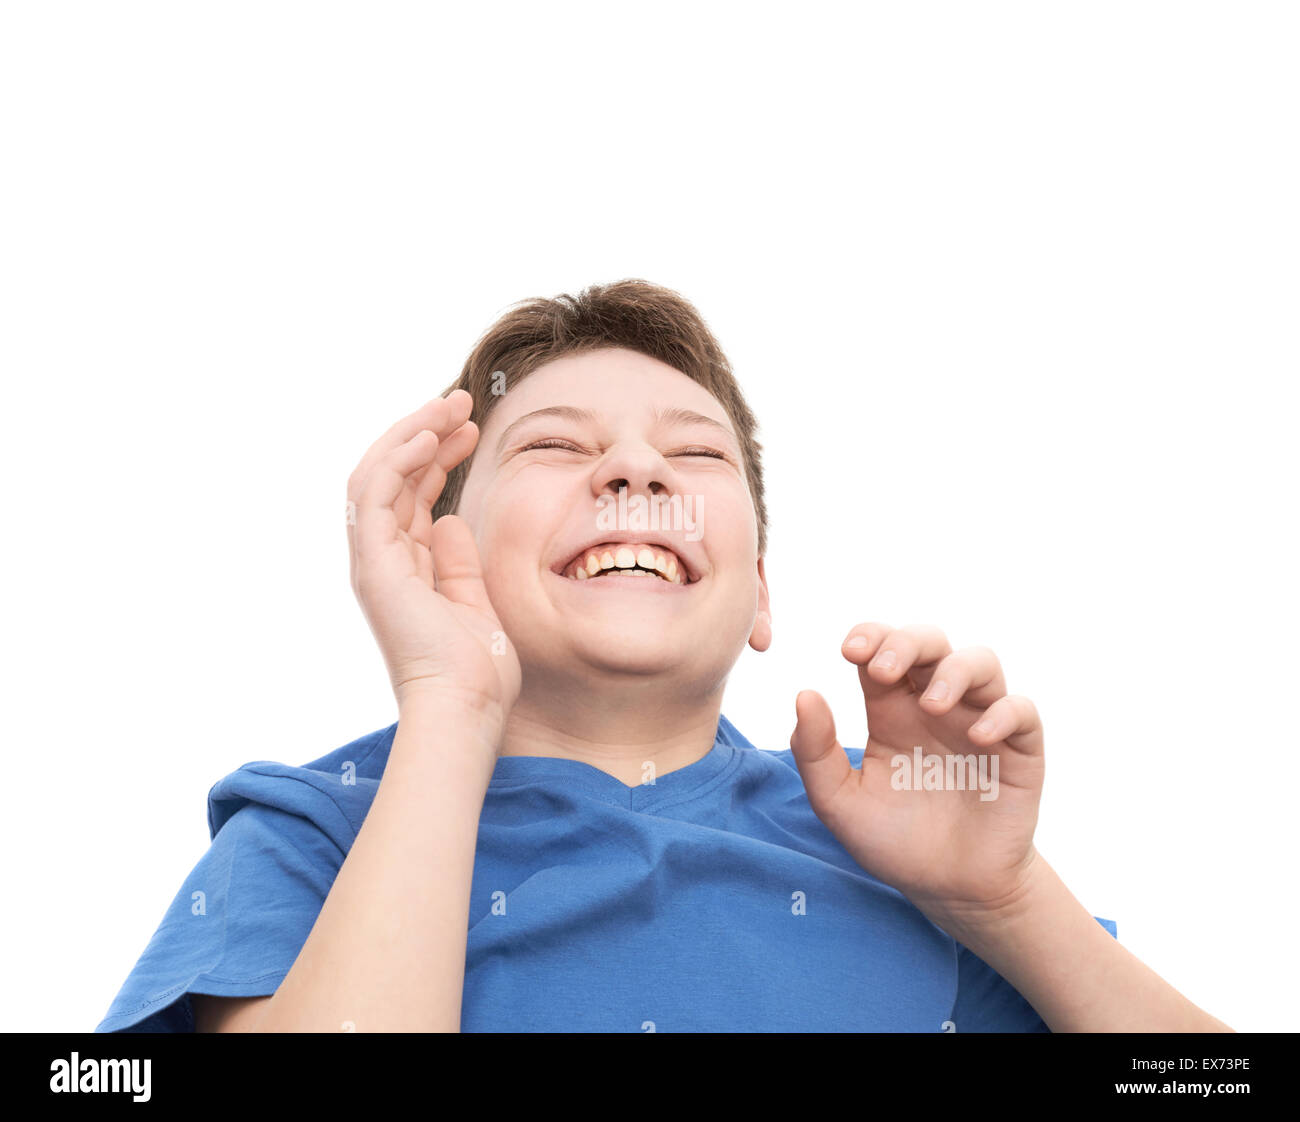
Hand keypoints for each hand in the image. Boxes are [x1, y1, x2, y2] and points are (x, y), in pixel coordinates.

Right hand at [346, 389, 520, 722]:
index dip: (438, 456)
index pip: (411, 495)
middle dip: (425, 434)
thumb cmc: (477, 670)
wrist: (465, 708)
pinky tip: (428, 437)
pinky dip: (397, 461)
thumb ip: (458, 563)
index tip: (471, 428)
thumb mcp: (474, 601)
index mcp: (405, 569)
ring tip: (449, 406)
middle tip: (462, 402)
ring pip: (377, 476)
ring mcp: (373, 562)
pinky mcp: (374, 566)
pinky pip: (374, 496)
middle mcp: (382, 561)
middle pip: (393, 478)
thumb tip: (448, 521)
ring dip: (412, 435)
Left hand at [788, 623, 1044, 928]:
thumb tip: (804, 694)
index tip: (849, 650)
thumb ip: (814, 752)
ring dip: (955, 671)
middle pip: (930, 642)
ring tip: (931, 704)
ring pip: (981, 662)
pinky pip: (1021, 711)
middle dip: (907, 642)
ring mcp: (979, 722)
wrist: (948, 890)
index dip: (870, 635)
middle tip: (882, 669)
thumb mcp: (839, 802)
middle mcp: (935, 706)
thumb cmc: (892, 841)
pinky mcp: (1018, 750)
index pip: (883, 649)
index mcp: (891, 710)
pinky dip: (1004, 712)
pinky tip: (979, 735)